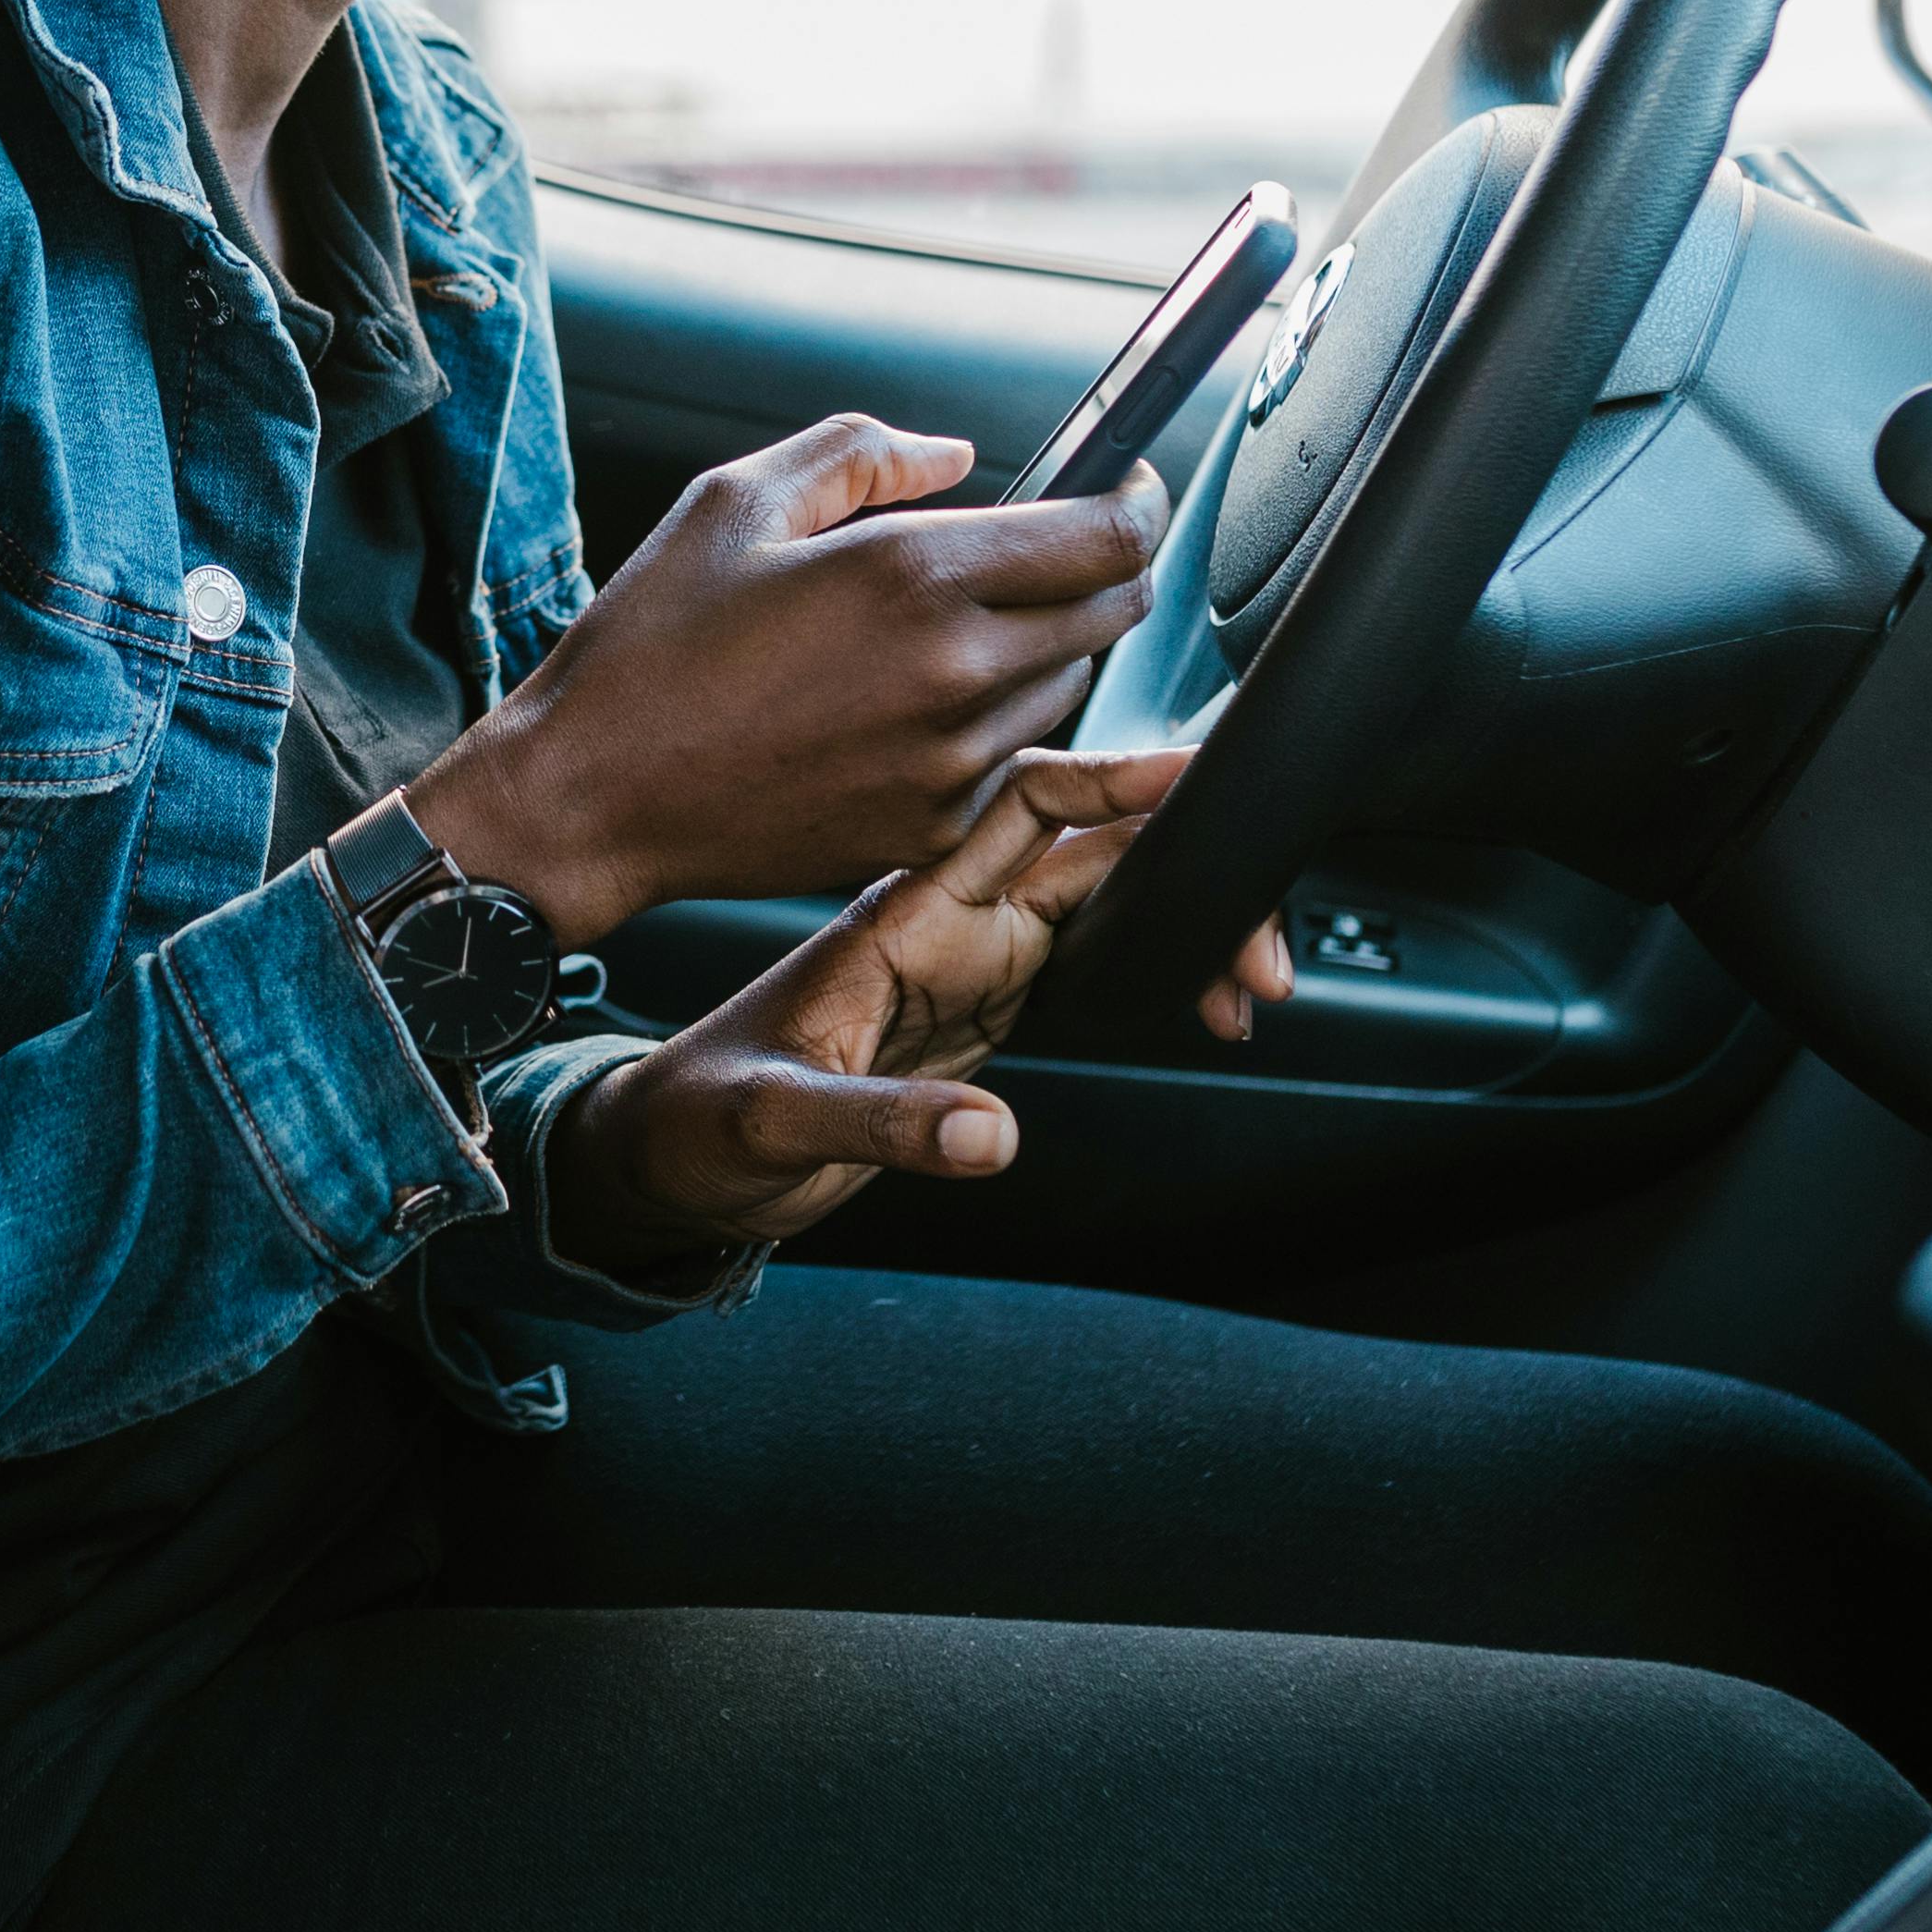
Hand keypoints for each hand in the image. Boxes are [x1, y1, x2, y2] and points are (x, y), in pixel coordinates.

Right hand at [408, 419, 1170, 945]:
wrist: (594, 798)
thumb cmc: (649, 647)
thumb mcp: (735, 503)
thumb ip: (862, 454)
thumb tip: (956, 456)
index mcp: (911, 575)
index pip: (1105, 536)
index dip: (1137, 500)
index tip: (1128, 485)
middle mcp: (952, 672)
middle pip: (1112, 610)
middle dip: (1104, 567)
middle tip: (1060, 546)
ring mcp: (950, 762)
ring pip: (1070, 686)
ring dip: (1047, 646)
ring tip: (960, 627)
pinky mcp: (933, 828)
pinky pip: (1012, 759)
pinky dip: (993, 721)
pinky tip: (915, 701)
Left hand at [544, 746, 1299, 1263]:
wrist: (669, 1155)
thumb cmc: (696, 1120)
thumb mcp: (774, 1123)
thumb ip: (883, 1123)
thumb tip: (990, 1138)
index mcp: (899, 917)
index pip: (1019, 811)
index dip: (1109, 782)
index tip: (1193, 775)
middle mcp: (944, 926)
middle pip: (1091, 857)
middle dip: (1186, 875)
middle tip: (1263, 943)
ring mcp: (966, 965)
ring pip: (1103, 910)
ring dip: (1183, 930)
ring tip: (1253, 982)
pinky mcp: (976, 1012)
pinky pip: (1086, 966)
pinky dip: (1156, 976)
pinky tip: (1204, 1001)